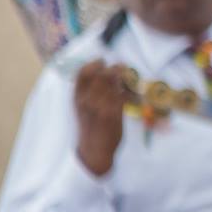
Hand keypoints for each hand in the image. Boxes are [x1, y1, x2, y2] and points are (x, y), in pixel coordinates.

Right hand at [73, 61, 127, 176]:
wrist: (93, 151)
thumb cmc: (90, 128)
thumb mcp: (83, 108)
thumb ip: (89, 93)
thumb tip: (103, 74)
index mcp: (77, 98)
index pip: (82, 73)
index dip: (93, 64)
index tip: (102, 61)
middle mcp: (87, 100)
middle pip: (101, 74)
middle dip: (114, 68)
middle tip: (122, 66)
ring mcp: (100, 106)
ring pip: (113, 82)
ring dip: (124, 76)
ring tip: (129, 76)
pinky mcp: (113, 113)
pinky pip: (123, 95)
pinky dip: (130, 91)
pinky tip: (134, 93)